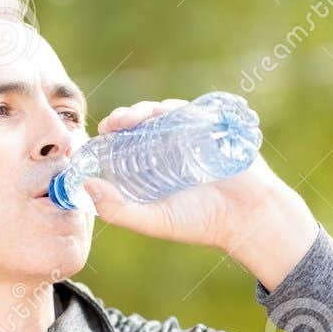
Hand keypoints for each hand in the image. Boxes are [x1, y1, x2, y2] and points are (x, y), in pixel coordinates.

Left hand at [85, 99, 315, 283]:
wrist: (246, 216)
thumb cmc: (200, 222)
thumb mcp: (154, 221)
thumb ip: (119, 210)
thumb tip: (86, 187)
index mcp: (147, 169)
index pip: (118, 147)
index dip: (103, 140)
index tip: (89, 140)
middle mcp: (163, 148)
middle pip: (135, 125)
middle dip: (120, 120)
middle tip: (111, 125)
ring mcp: (185, 135)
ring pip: (157, 113)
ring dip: (141, 111)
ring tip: (130, 119)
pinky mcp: (206, 125)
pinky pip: (186, 110)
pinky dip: (172, 109)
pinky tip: (159, 115)